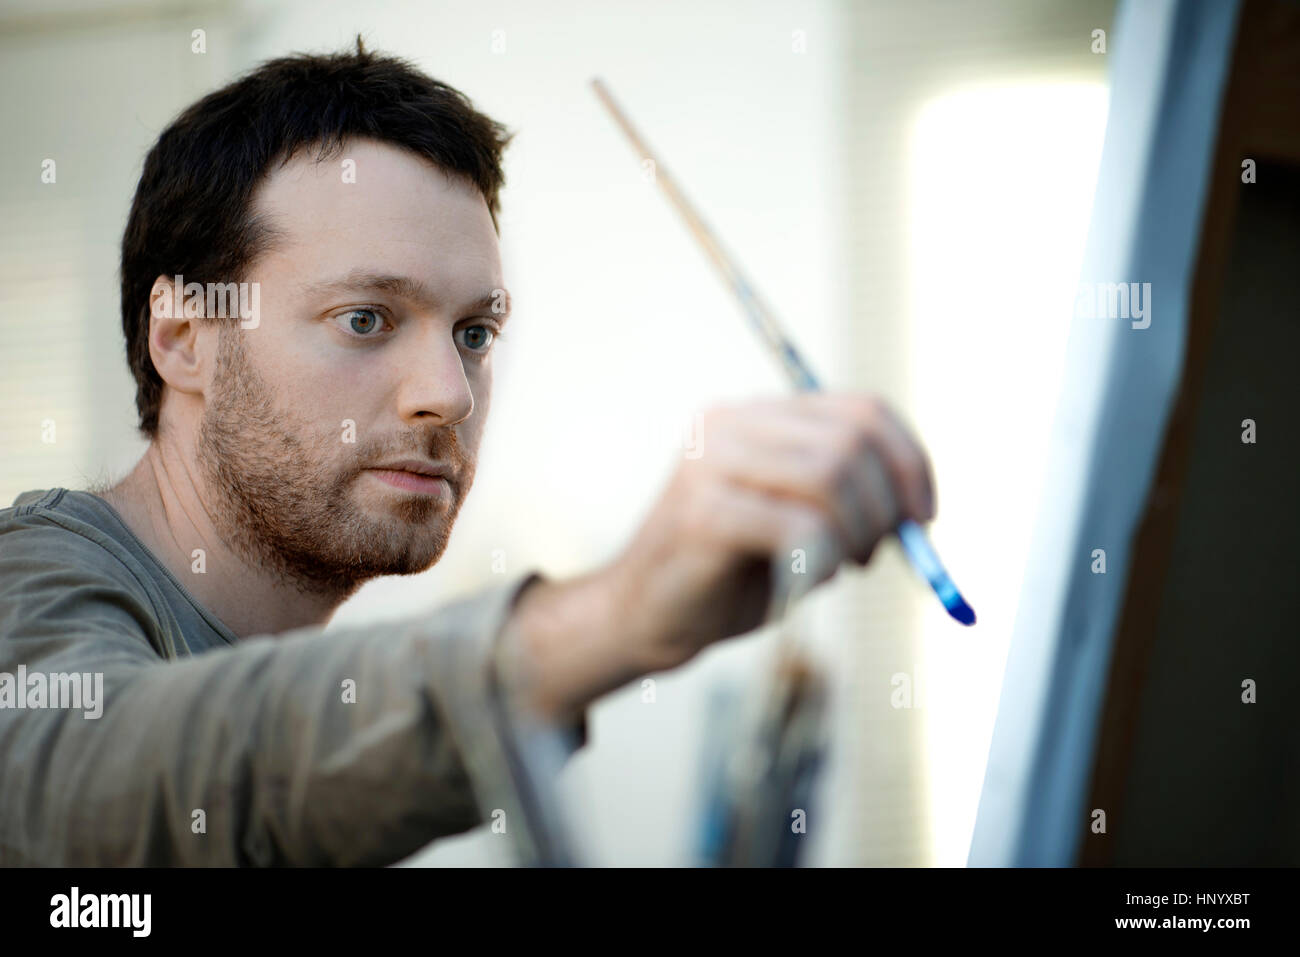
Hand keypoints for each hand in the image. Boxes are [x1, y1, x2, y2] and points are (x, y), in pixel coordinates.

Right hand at [503, 393, 935, 722]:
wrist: (642, 620)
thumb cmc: (728, 577)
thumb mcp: (799, 525)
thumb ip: (848, 501)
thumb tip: (918, 507)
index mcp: (756, 416)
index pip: (861, 410)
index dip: (910, 461)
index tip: (924, 517)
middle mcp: (729, 423)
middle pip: (852, 440)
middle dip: (886, 506)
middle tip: (879, 556)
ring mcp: (710, 463)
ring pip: (831, 476)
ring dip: (856, 534)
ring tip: (839, 569)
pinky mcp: (702, 513)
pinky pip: (800, 526)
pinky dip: (822, 561)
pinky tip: (803, 582)